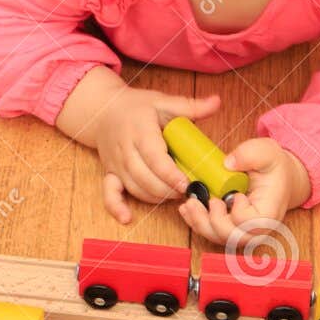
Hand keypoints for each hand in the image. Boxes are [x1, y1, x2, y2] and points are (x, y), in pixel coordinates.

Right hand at [91, 85, 221, 223]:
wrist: (103, 111)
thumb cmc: (136, 107)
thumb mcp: (163, 101)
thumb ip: (190, 106)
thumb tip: (217, 102)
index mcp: (140, 130)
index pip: (154, 157)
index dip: (170, 174)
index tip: (187, 183)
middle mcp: (125, 149)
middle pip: (144, 177)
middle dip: (167, 189)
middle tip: (188, 191)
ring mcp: (116, 163)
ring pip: (134, 187)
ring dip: (156, 197)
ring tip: (175, 196)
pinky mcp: (110, 173)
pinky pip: (109, 193)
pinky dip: (116, 207)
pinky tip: (127, 217)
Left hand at [179, 138, 310, 244]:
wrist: (275, 177)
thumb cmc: (272, 166)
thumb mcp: (266, 152)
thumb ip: (249, 155)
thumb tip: (228, 163)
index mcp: (270, 212)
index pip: (251, 223)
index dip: (239, 212)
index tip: (237, 195)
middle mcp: (258, 228)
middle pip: (233, 237)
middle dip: (212, 221)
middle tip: (202, 200)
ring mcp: (243, 231)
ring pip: (219, 238)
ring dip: (199, 223)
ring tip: (189, 204)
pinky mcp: (230, 228)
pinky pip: (211, 233)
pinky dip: (196, 222)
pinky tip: (187, 208)